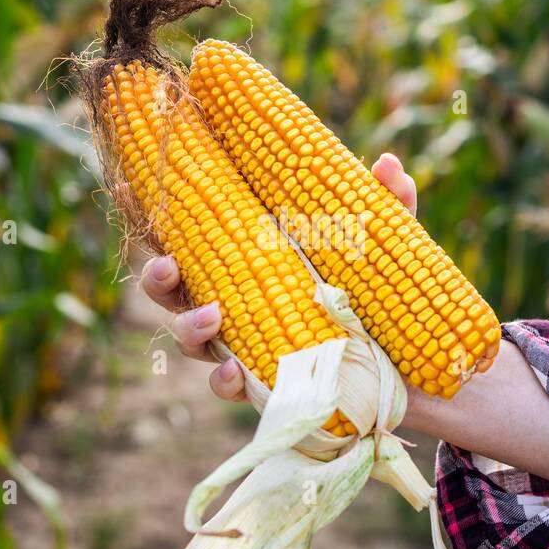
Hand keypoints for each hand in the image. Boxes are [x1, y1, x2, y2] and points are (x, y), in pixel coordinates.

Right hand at [139, 153, 416, 402]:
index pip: (190, 229)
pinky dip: (224, 379)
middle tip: (169, 265)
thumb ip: (386, 202)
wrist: (418, 367)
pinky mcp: (265, 383)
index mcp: (249, 254)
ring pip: (189, 338)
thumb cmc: (389, 291)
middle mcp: (236, 298)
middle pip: (173, 288)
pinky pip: (227, 386)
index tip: (131, 184)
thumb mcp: (391, 242)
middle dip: (158, 276)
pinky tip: (234, 372)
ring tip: (211, 317)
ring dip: (189, 328)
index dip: (152, 210)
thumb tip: (388, 163)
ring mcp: (245, 343)